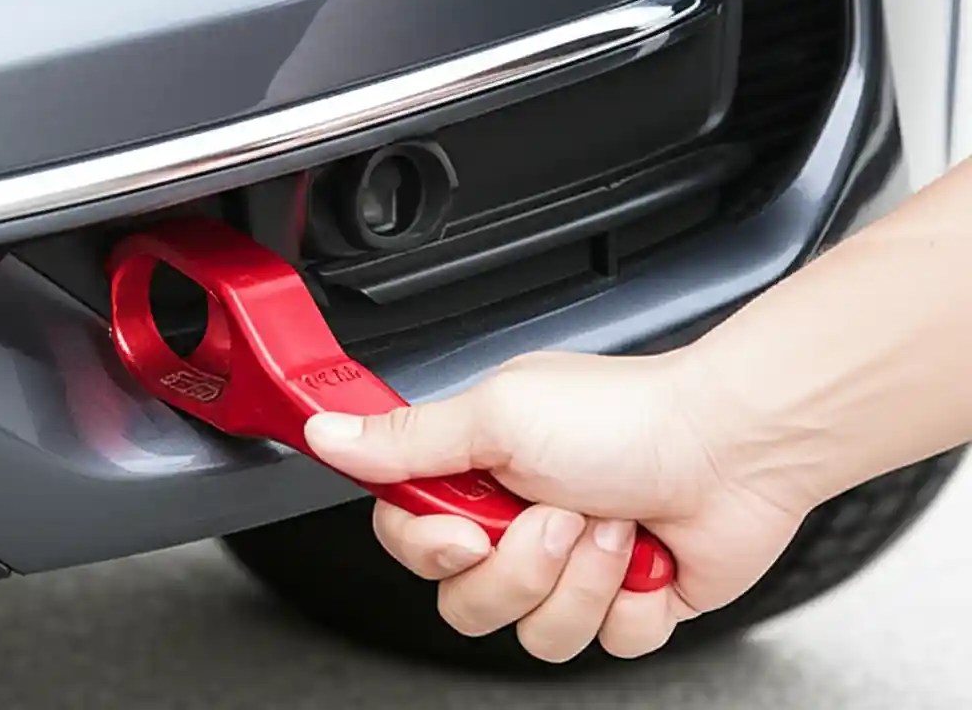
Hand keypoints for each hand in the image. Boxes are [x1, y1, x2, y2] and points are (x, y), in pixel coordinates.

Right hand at [303, 349, 811, 661]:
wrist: (735, 445)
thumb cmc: (628, 417)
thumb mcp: (498, 415)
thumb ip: (405, 440)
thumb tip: (324, 433)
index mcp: (476, 473)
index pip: (407, 538)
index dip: (429, 549)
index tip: (463, 529)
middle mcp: (517, 523)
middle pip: (466, 601)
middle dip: (519, 565)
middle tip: (555, 512)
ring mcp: (570, 568)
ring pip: (534, 632)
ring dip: (581, 577)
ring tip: (611, 523)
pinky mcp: (623, 603)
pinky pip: (603, 643)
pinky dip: (632, 599)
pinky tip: (647, 553)